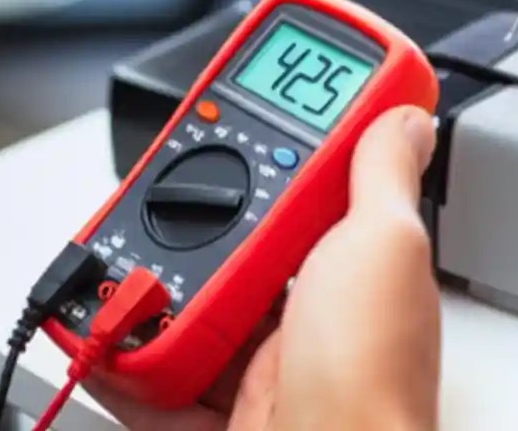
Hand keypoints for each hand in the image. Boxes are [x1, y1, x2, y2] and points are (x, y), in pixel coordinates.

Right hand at [86, 106, 440, 430]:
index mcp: (360, 264)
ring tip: (131, 277)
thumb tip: (405, 117)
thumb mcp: (383, 245)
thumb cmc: (370, 374)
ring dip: (158, 296)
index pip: (319, 189)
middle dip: (202, 228)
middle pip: (244, 247)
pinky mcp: (231, 413)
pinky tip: (111, 341)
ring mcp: (274, 364)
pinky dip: (133, 362)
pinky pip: (168, 380)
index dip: (282, 156)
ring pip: (201, 310)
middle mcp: (319, 313)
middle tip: (171, 205)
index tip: (242, 120)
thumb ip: (384, 176)